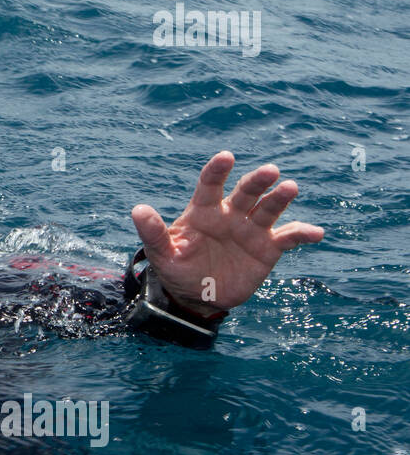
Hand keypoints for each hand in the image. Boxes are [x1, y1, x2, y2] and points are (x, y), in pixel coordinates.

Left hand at [130, 151, 324, 315]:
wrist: (199, 297)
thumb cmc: (178, 270)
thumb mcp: (162, 255)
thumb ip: (153, 233)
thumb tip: (137, 210)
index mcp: (203, 212)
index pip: (210, 186)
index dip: (216, 171)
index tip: (225, 157)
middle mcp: (230, 215)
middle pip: (245, 193)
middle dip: (257, 181)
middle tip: (270, 171)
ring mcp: (251, 230)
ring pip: (268, 209)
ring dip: (280, 199)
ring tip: (290, 188)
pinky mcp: (268, 248)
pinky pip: (288, 237)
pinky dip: (302, 233)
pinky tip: (316, 233)